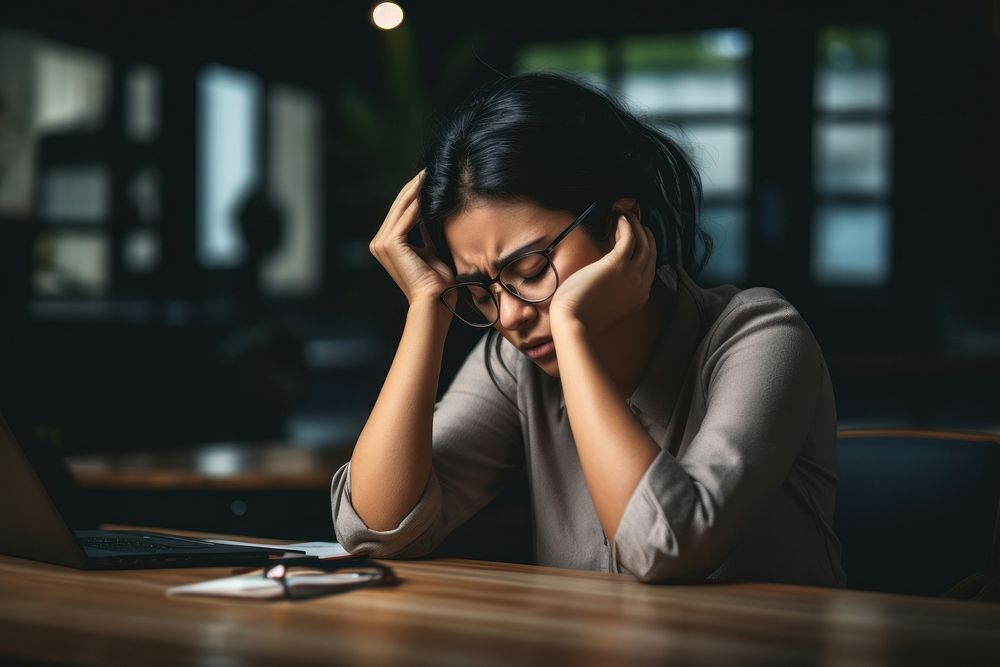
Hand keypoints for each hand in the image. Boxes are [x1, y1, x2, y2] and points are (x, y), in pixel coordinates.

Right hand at [369, 170, 454, 304]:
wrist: (434, 301)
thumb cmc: (436, 282)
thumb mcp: (431, 249)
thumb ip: (427, 231)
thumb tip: (432, 210)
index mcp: (387, 244)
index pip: (400, 212)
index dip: (414, 194)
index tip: (428, 178)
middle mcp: (379, 242)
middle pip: (398, 207)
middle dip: (414, 187)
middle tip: (428, 169)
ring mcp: (382, 243)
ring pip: (401, 208)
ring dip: (415, 190)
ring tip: (428, 175)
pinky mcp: (390, 244)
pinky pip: (406, 217)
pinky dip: (417, 203)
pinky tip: (428, 190)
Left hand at [549, 211, 656, 336]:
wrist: (573, 323)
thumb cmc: (581, 316)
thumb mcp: (607, 305)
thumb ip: (614, 292)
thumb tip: (606, 277)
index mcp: (639, 297)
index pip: (649, 269)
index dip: (645, 251)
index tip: (639, 239)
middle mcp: (641, 285)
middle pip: (650, 254)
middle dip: (645, 236)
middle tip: (637, 224)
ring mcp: (632, 275)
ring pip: (643, 243)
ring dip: (636, 226)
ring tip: (625, 215)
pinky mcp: (617, 265)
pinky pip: (629, 238)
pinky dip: (626, 225)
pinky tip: (619, 218)